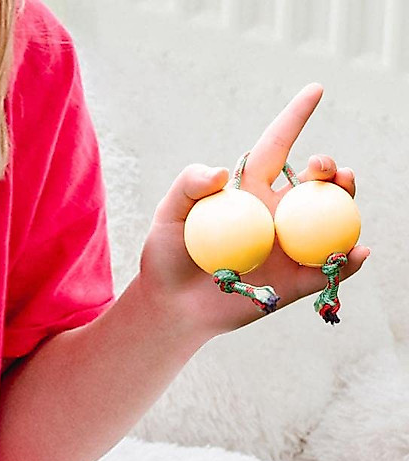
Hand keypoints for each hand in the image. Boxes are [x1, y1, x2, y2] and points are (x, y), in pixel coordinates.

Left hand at [141, 83, 368, 337]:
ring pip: (333, 218)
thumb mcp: (168, 214)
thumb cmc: (167, 258)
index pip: (278, 146)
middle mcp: (277, 214)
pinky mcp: (295, 281)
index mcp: (250, 191)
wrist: (171, 307)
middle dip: (330, 167)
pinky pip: (330, 269)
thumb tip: (222, 173)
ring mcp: (290, 246)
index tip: (315, 90)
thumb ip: (188, 184)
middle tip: (321, 170)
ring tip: (343, 194)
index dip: (296, 118)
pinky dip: (350, 261)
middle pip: (317, 182)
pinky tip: (356, 254)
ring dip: (347, 202)